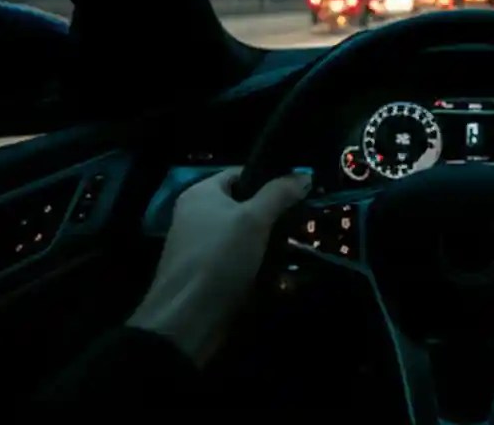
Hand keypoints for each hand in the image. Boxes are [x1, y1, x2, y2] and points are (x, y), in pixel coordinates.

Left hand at [128, 166, 310, 365]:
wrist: (187, 318)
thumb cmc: (218, 257)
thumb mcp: (253, 219)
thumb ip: (279, 193)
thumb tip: (303, 176)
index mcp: (202, 194)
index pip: (241, 174)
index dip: (271, 179)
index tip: (301, 190)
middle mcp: (200, 217)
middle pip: (248, 208)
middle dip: (278, 218)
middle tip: (305, 225)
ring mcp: (206, 248)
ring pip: (251, 239)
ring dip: (275, 248)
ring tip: (300, 253)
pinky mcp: (214, 276)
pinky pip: (246, 264)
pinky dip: (265, 270)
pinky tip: (285, 279)